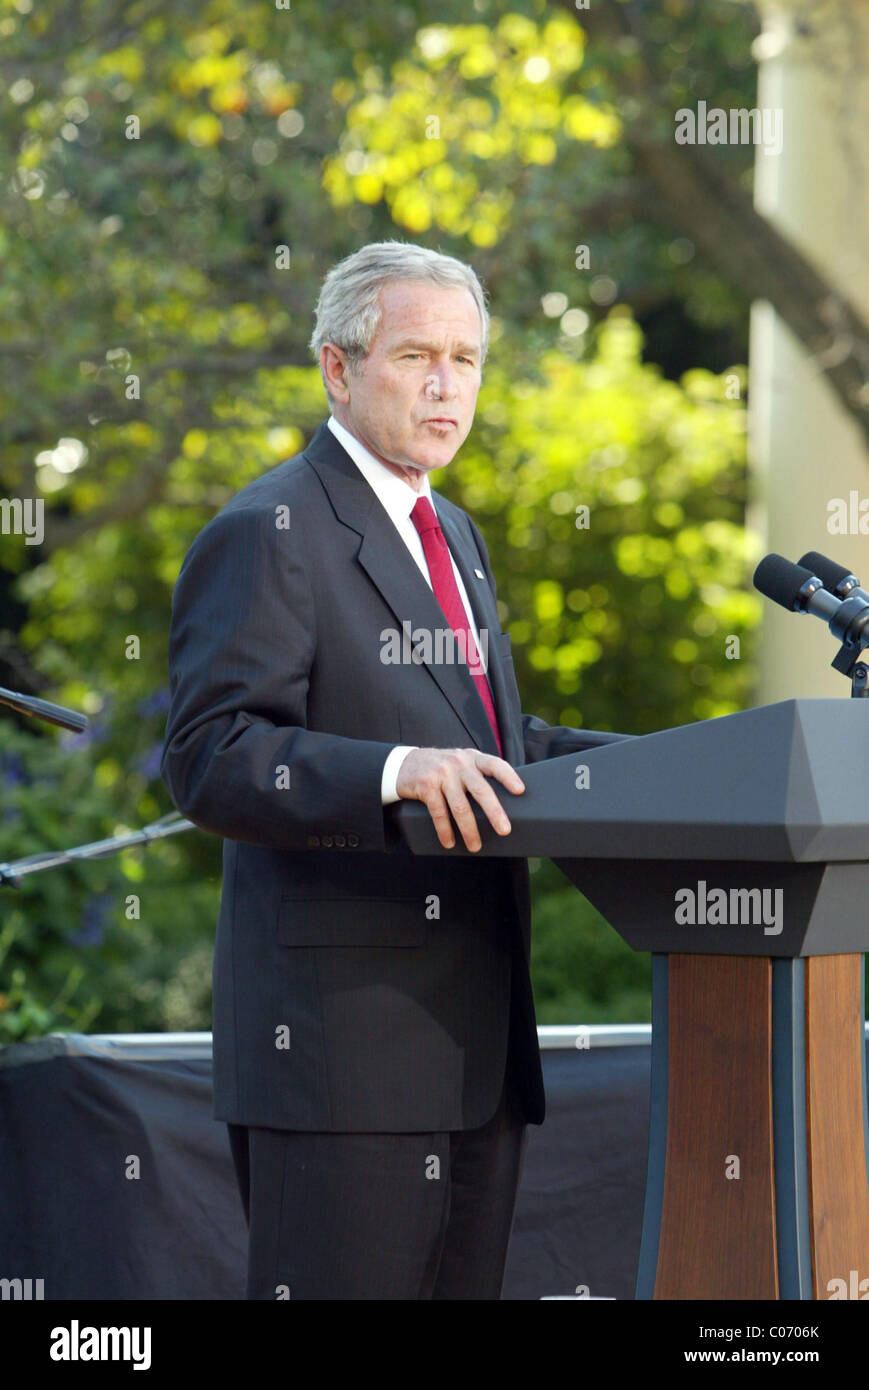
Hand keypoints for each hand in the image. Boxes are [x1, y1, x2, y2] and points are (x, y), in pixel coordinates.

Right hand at [395, 747, 524, 850]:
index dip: (508, 777)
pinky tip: (449, 842)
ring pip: (460, 806)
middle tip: (504, 830)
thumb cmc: (441, 768)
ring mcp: (442, 774)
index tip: (520, 791)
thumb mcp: (460, 763)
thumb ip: (477, 774)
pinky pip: (438, 813)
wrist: (404, 764)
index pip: (495, 764)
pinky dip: (445, 831)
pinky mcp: (426, 785)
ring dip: (469, 830)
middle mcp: (459, 763)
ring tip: (475, 846)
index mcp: (472, 758)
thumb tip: (502, 803)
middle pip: (480, 789)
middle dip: (494, 812)